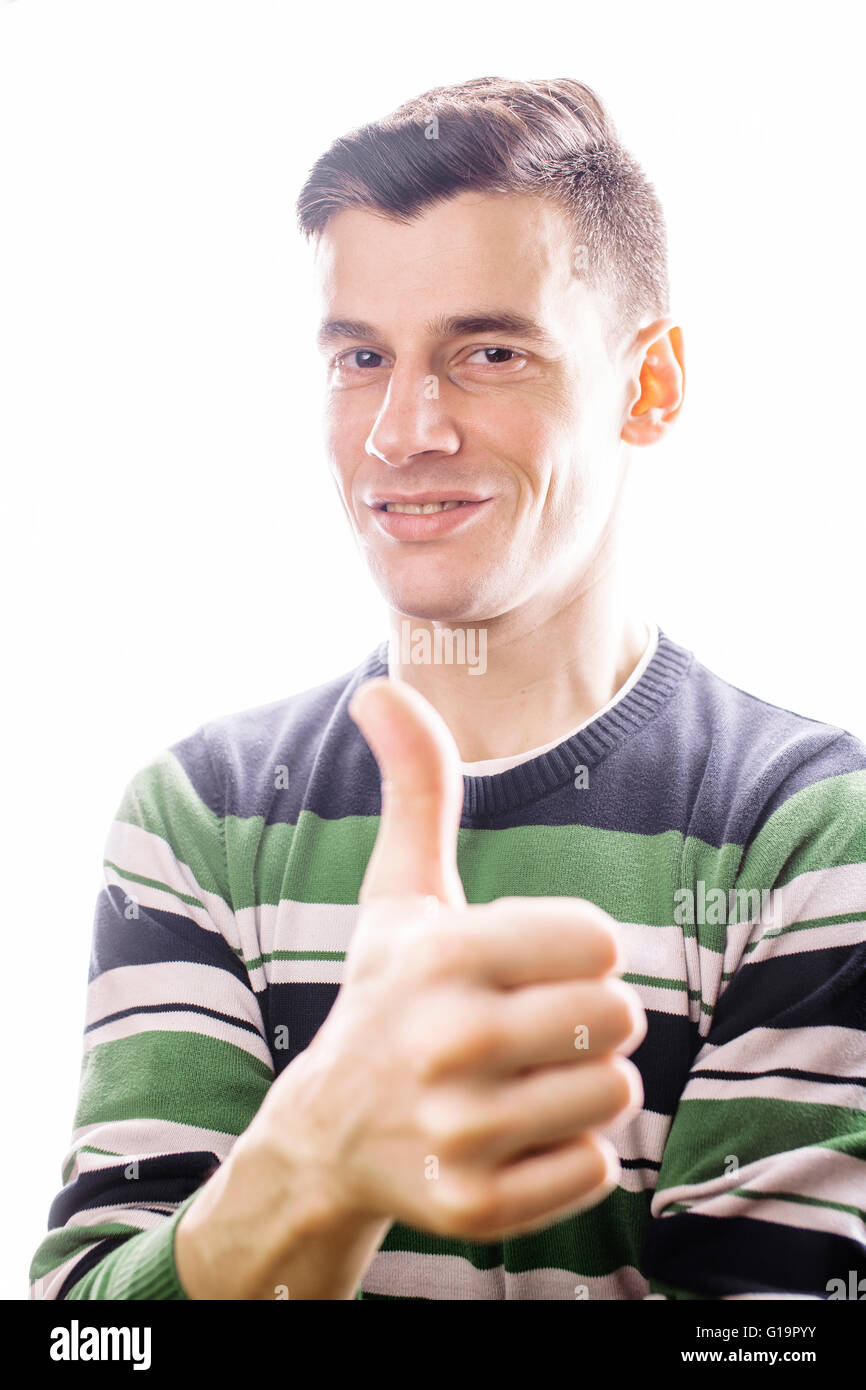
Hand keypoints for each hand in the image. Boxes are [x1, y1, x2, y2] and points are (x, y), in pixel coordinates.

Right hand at [254, 676, 646, 1241]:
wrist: (328, 1134)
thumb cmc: (384, 995)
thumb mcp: (399, 895)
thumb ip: (414, 789)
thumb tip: (382, 686)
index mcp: (441, 956)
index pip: (599, 941)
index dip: (580, 949)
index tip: (537, 962)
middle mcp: (444, 1045)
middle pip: (619, 1018)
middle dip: (590, 1017)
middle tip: (534, 1025)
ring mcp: (459, 1132)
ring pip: (615, 1094)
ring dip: (584, 1083)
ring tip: (522, 1078)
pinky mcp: (476, 1207)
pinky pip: (595, 1168)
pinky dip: (571, 1152)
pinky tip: (515, 1134)